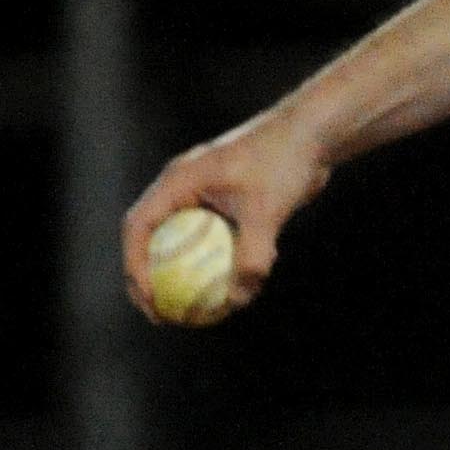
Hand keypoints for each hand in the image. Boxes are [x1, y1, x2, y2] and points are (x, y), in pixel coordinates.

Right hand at [120, 113, 331, 322]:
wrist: (315, 134)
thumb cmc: (286, 162)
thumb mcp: (267, 210)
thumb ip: (252, 253)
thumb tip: (238, 299)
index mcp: (178, 181)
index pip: (139, 227)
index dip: (135, 264)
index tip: (149, 297)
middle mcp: (184, 189)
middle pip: (152, 239)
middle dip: (149, 279)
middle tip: (160, 315)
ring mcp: (205, 197)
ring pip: (183, 243)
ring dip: (181, 276)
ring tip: (188, 313)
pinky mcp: (228, 205)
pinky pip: (212, 242)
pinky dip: (214, 266)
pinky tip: (230, 294)